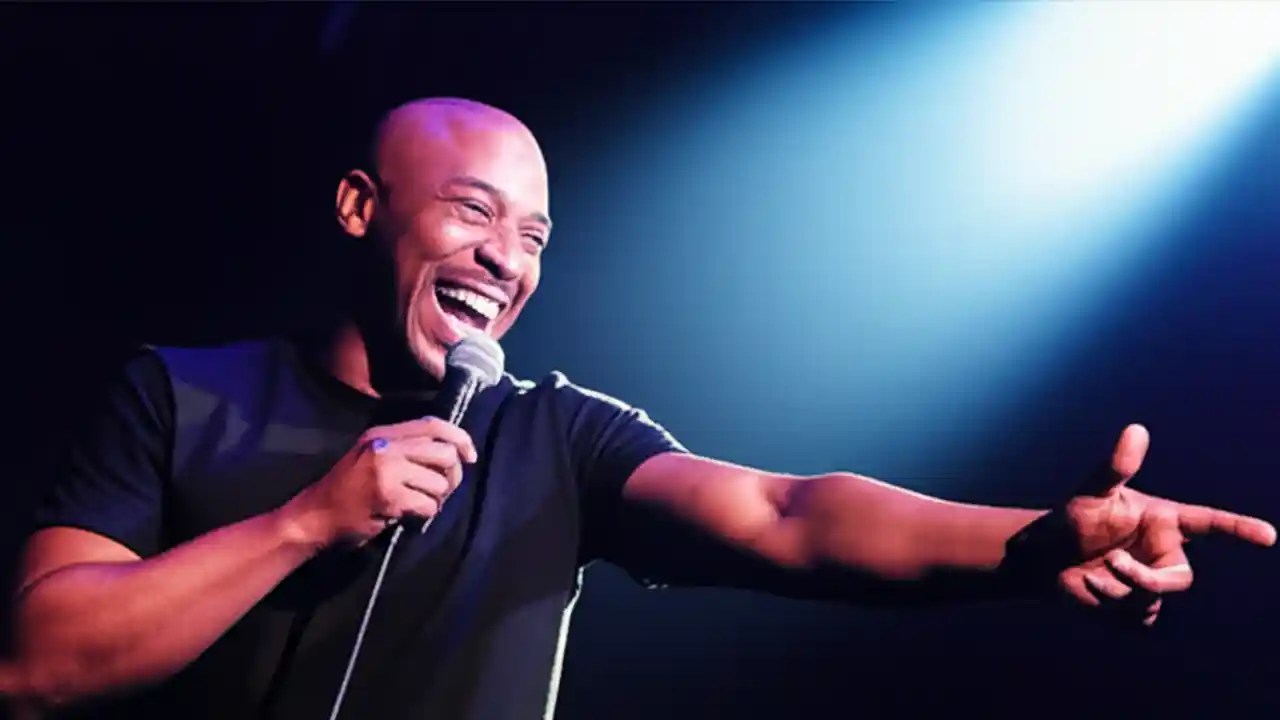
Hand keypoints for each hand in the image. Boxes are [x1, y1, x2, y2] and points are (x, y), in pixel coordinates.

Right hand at [277, 417, 477, 547]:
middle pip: (444, 453)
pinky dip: (426, 513)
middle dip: (452, 476)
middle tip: (442, 490)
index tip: (470, 456)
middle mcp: (386, 447)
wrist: (314, 516)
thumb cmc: (347, 490)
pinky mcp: (389, 497)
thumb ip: (405, 448)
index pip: (434, 425)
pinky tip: (410, 515)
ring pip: (440, 482)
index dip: (460, 438)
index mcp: (383, 433)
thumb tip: (451, 450)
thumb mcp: (371, 455)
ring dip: (437, 498)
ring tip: (420, 504)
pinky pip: (429, 504)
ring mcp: (386, 471)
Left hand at [1056, 424, 1274, 625]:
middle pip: (1180, 579)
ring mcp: (1153, 584)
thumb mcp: (1093, 493)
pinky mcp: (1136, 610)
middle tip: (1112, 561)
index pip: (1211, 524)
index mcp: (1164, 522)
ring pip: (1153, 601)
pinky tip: (1090, 587)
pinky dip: (1110, 606)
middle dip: (1144, 577)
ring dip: (1117, 590)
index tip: (1269, 535)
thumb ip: (1116, 467)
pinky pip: (1136, 619)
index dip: (1240, 529)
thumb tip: (1136, 429)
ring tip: (1091, 574)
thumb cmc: (1073, 519)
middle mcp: (1165, 554)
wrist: (1046, 557)